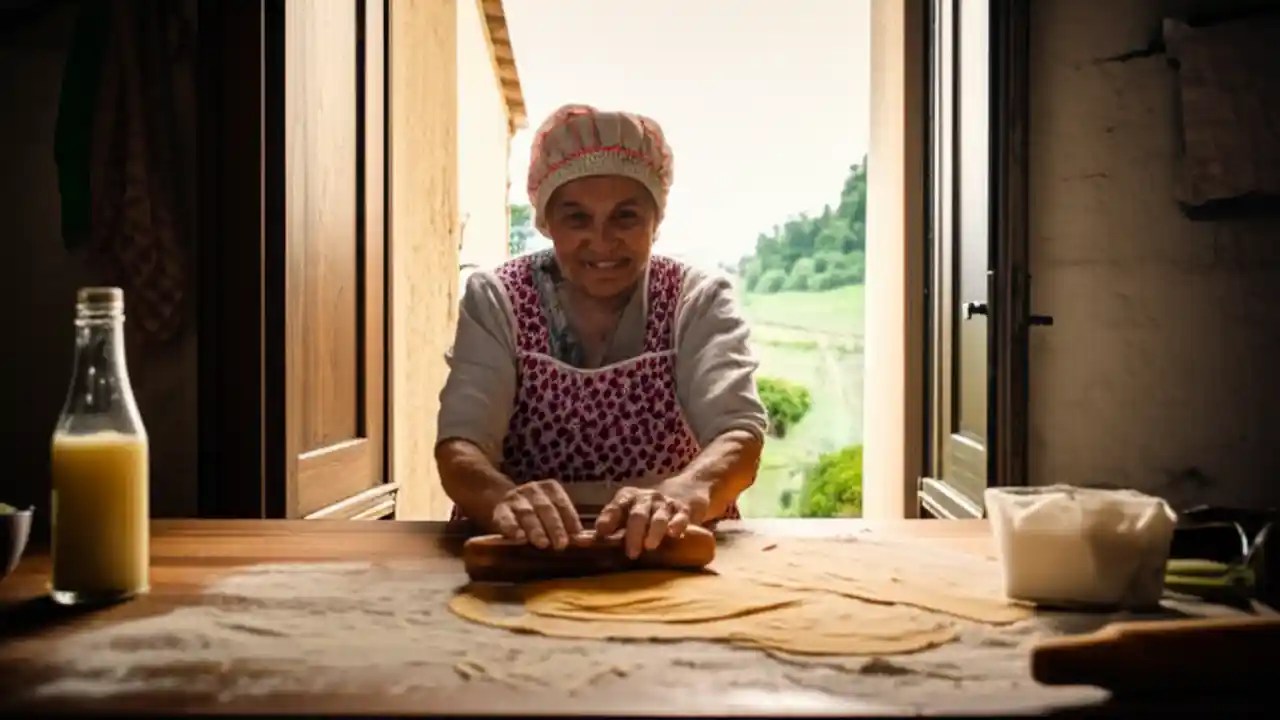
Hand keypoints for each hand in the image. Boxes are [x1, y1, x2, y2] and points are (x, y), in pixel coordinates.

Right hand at [490, 479, 583, 550]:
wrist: (501, 500)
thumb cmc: (535, 513)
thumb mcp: (551, 512)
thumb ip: (566, 525)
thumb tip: (584, 542)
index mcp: (550, 489)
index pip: (562, 503)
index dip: (570, 519)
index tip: (577, 536)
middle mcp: (533, 490)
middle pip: (546, 509)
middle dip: (555, 527)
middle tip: (561, 545)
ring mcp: (515, 499)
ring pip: (527, 514)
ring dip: (536, 529)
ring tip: (542, 544)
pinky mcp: (499, 510)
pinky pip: (505, 519)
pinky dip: (512, 528)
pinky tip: (518, 538)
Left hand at [595, 481, 709, 558]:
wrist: (681, 492)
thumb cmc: (643, 512)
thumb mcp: (624, 515)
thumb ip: (604, 529)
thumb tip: (577, 541)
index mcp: (626, 498)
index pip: (615, 507)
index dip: (608, 519)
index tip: (601, 532)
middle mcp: (645, 498)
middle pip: (637, 515)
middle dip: (633, 534)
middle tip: (630, 553)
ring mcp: (664, 504)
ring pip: (658, 517)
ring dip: (654, 531)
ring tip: (650, 546)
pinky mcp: (683, 511)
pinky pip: (681, 517)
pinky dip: (677, 525)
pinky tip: (674, 534)